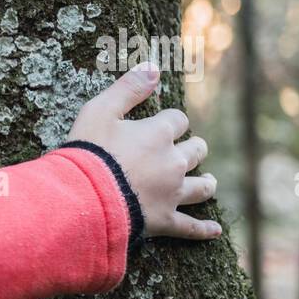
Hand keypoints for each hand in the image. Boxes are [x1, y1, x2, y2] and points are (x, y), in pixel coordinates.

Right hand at [66, 61, 220, 240]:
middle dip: (192, 148)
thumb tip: (153, 67)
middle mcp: (173, 162)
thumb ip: (128, 88)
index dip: (168, 122)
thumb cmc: (87, 153)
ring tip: (208, 182)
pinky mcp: (165, 220)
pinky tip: (215, 230)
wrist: (83, 197)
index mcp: (158, 134)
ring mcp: (172, 193)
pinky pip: (190, 227)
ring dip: (206, 183)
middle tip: (187, 150)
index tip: (158, 125)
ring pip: (201, 187)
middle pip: (195, 150)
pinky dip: (203, 229)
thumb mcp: (99, 111)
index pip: (177, 120)